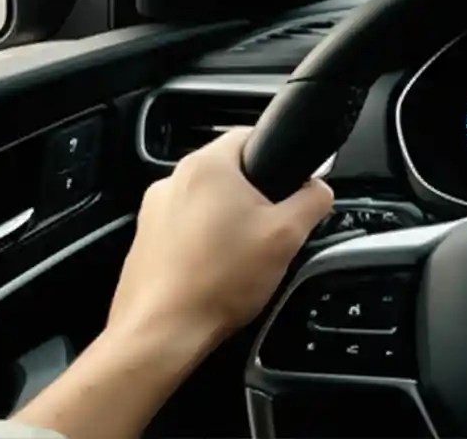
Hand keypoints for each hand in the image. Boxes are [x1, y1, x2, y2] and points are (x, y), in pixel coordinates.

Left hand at [13, 130, 332, 438]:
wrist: (162, 332)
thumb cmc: (219, 280)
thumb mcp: (287, 236)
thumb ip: (313, 201)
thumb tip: (320, 189)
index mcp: (207, 166)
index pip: (250, 135)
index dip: (279, 157)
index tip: (292, 187)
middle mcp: (173, 180)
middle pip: (230, 173)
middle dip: (256, 198)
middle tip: (273, 231)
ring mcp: (154, 211)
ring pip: (208, 204)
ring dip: (230, 222)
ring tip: (245, 258)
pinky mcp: (145, 240)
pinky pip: (187, 230)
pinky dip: (205, 244)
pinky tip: (218, 273)